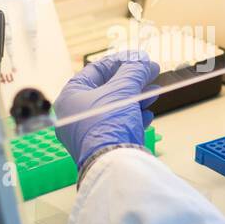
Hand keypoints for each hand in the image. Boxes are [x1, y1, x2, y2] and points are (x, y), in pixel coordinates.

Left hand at [54, 53, 160, 168]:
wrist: (114, 165)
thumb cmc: (108, 124)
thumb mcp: (123, 90)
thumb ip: (133, 71)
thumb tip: (143, 62)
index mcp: (70, 97)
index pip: (95, 70)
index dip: (119, 61)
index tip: (138, 59)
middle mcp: (75, 115)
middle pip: (107, 89)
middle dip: (132, 81)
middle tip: (150, 74)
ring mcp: (87, 132)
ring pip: (114, 108)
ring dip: (136, 98)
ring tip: (154, 93)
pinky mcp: (101, 147)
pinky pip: (117, 126)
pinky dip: (133, 118)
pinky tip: (148, 115)